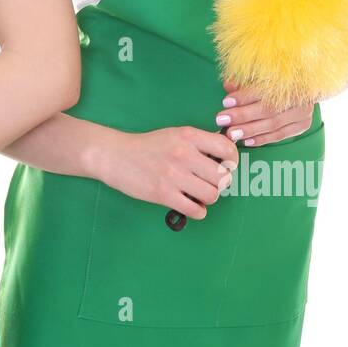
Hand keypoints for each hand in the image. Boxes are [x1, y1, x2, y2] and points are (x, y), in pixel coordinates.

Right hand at [95, 125, 238, 220]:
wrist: (115, 155)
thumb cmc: (147, 147)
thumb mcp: (175, 135)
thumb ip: (199, 143)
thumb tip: (225, 158)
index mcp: (188, 136)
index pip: (227, 149)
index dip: (232, 162)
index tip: (226, 167)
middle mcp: (183, 154)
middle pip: (223, 177)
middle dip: (220, 184)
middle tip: (209, 183)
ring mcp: (173, 175)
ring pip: (212, 195)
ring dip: (208, 198)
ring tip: (198, 194)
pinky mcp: (163, 194)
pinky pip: (196, 210)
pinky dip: (198, 211)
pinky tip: (190, 204)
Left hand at [215, 77, 315, 145]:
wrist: (305, 87)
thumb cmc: (278, 79)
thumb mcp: (261, 75)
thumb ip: (245, 82)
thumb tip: (227, 85)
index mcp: (288, 78)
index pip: (263, 89)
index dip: (244, 96)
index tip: (226, 102)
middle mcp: (298, 96)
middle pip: (268, 109)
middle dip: (243, 116)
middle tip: (222, 120)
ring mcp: (303, 112)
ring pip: (273, 124)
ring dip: (250, 130)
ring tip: (232, 134)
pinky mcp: (302, 125)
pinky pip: (280, 135)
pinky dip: (262, 139)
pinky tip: (247, 141)